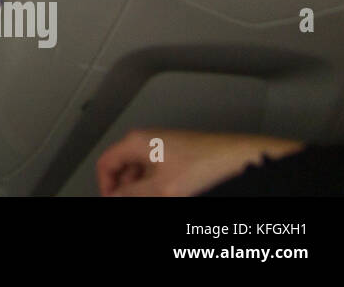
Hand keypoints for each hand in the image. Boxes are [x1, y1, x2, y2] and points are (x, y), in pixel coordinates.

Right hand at [96, 128, 304, 195]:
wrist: (238, 159)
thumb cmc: (206, 165)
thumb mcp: (161, 188)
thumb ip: (131, 194)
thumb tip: (113, 198)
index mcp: (137, 141)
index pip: (105, 163)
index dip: (105, 187)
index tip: (111, 201)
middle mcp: (148, 140)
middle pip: (122, 168)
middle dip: (124, 189)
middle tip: (129, 203)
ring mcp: (163, 147)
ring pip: (140, 172)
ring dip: (141, 189)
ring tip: (152, 199)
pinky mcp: (177, 154)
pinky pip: (155, 172)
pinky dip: (155, 186)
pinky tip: (166, 195)